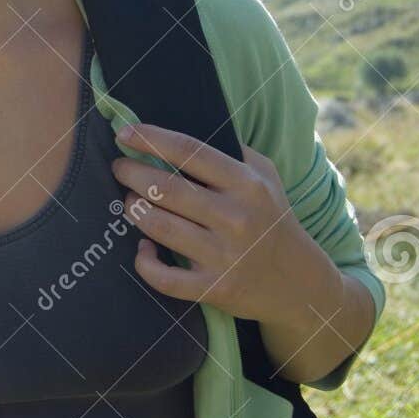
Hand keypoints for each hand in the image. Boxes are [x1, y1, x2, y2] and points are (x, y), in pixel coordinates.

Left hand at [110, 120, 306, 320]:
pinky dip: (144, 261)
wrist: (298, 280)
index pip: (189, 151)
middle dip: (132, 174)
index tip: (124, 133)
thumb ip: (231, 151)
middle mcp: (236, 217)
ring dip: (134, 210)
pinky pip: (164, 277)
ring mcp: (224, 255)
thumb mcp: (265, 176)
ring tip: (130, 201)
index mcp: (246, 184)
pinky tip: (143, 248)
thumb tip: (179, 129)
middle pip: (166, 188)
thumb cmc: (271, 217)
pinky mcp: (215, 288)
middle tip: (120, 168)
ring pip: (159, 227)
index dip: (151, 138)